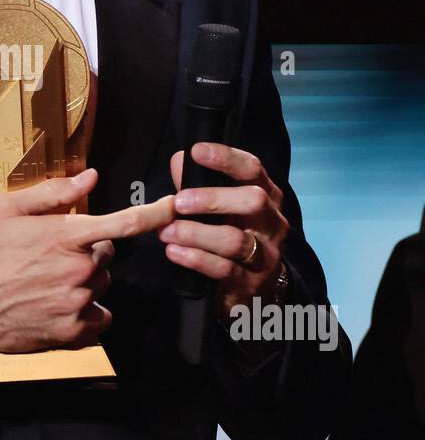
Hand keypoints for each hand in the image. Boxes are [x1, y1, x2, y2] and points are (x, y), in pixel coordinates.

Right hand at [0, 166, 175, 352]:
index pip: (125, 222)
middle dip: (89, 250)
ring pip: (102, 285)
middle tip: (54, 254)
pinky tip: (59, 304)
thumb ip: (54, 193)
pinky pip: (100, 316)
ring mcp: (77, 303)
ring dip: (86, 280)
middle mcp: (77, 270)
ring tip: (48, 280)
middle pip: (108, 254)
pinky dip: (87, 310)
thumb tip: (90, 178)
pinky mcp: (73, 331)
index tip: (178, 205)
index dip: (157, 212)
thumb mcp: (9, 210)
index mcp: (65, 236)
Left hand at [159, 143, 288, 323]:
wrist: (258, 288)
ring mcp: (265, 254)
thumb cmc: (235, 234)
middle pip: (253, 201)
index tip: (197, 151)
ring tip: (166, 231)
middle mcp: (272, 222)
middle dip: (213, 198)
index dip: (227, 158)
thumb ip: (200, 184)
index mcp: (267, 196)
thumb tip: (179, 160)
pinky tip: (174, 252)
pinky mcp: (251, 282)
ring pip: (235, 240)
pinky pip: (224, 269)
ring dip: (196, 233)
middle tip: (179, 202)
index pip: (253, 169)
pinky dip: (196, 259)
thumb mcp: (222, 208)